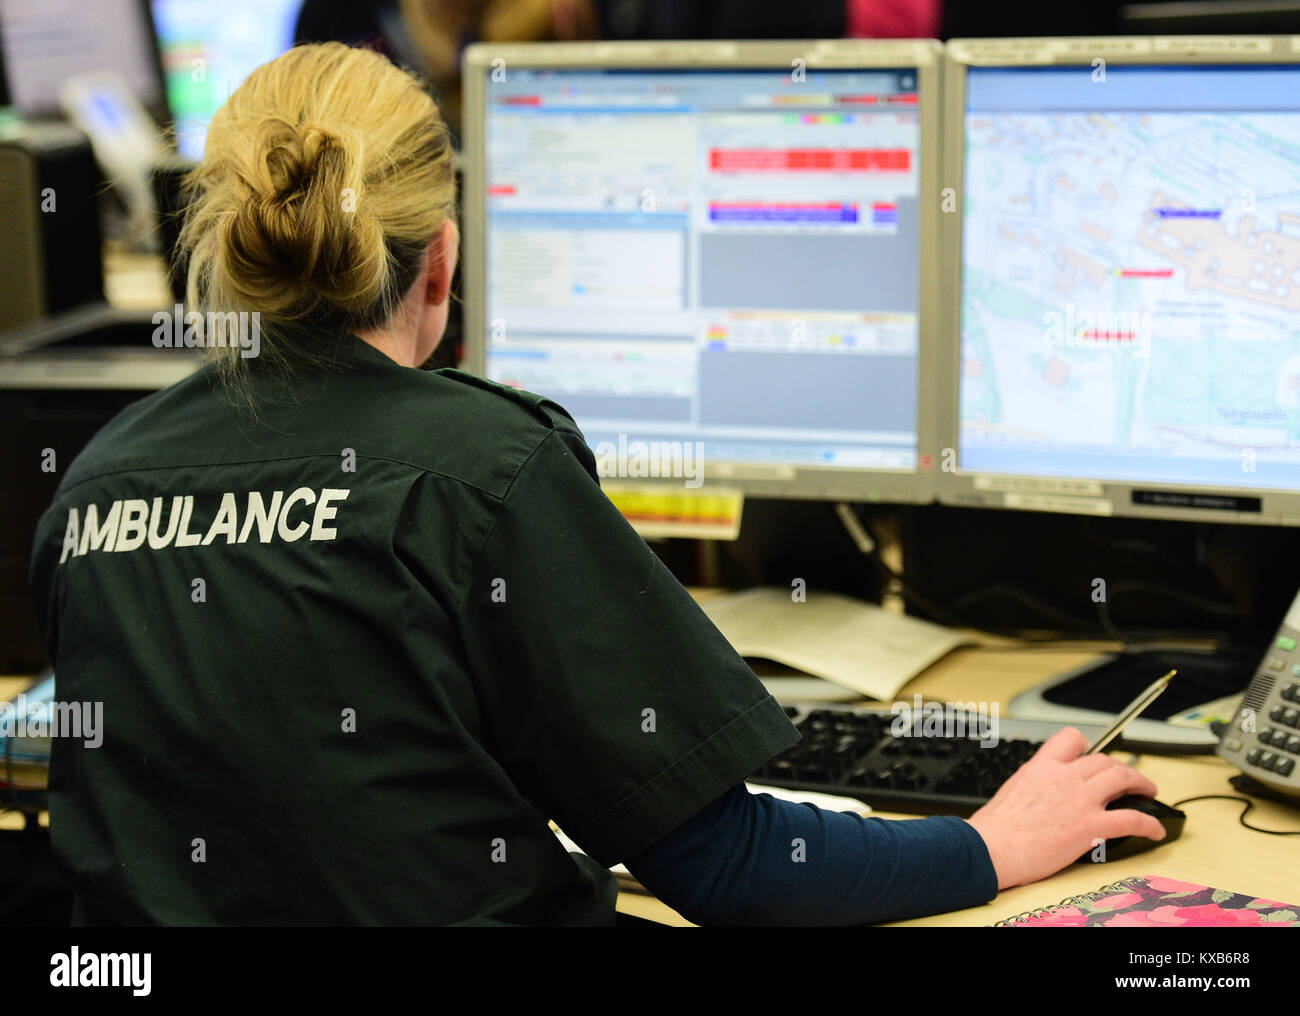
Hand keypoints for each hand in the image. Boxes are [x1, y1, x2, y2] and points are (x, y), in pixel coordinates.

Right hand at [965, 727, 1166, 889]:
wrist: (991, 848)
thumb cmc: (993, 829)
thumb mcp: (1011, 792)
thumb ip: (1033, 786)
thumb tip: (1039, 795)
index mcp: (1041, 767)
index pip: (1071, 740)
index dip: (1087, 747)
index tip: (1093, 756)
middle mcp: (1064, 777)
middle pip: (1104, 760)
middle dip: (1122, 768)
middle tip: (1129, 780)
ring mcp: (1080, 800)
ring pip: (1122, 779)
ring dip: (1142, 785)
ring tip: (1149, 793)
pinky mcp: (1091, 826)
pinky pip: (1132, 819)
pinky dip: (1149, 824)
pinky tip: (1155, 831)